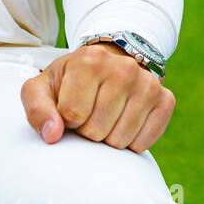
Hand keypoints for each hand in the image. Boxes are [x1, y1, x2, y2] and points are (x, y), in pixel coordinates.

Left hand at [20, 42, 175, 152]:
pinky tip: (123, 120)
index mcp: (89, 60)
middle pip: (96, 131)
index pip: (72, 115)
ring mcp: (148, 83)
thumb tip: (52, 135)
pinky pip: (142, 144)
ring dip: (108, 137)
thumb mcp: (42, 89)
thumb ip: (37, 109)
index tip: (70, 106)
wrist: (107, 67)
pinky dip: (130, 142)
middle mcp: (123, 68)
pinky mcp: (165, 100)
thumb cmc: (69, 82)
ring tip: (105, 115)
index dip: (67, 120)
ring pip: (120, 141)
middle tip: (89, 111)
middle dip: (87, 130)